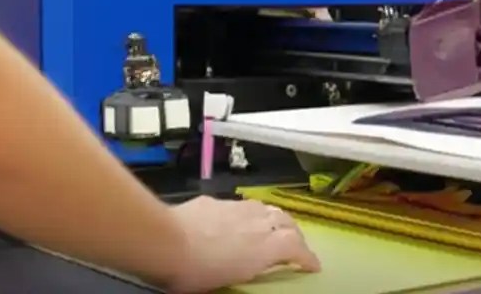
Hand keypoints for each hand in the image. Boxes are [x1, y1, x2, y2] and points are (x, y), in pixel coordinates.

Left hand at [164, 197, 320, 292]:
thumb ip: (250, 267)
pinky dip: (247, 214)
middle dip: (294, 233)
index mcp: (268, 247)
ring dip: (274, 219)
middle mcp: (260, 222)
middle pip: (287, 222)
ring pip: (267, 209)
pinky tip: (236, 221)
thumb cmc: (198, 272)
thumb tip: (250, 266)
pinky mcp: (217, 201)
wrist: (167, 241)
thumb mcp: (232, 278)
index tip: (313, 265)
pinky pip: (241, 206)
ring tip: (270, 228)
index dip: (308, 257)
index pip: (298, 248)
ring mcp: (239, 208)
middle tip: (293, 244)